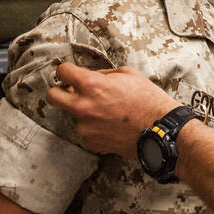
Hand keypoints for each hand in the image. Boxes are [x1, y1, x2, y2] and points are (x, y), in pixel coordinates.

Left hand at [46, 63, 179, 156]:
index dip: (66, 71)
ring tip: (108, 112)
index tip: (69, 73)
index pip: (62, 72)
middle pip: (52, 96)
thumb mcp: (127, 74)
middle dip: (58, 91)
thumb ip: (102, 74)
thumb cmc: (148, 100)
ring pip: (73, 115)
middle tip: (71, 91)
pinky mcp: (90, 142)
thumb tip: (89, 76)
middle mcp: (83, 107)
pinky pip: (85, 131)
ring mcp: (85, 127)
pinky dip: (94, 127)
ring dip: (84, 111)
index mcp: (91, 85)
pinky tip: (110, 124)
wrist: (160, 130)